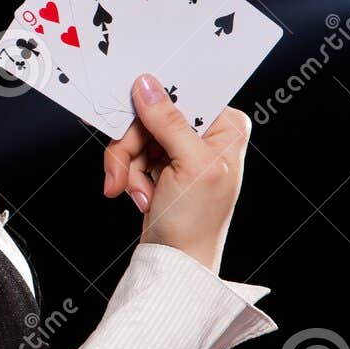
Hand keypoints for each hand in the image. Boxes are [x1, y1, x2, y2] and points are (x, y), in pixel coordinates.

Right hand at [97, 74, 252, 274]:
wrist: (176, 264)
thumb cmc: (196, 224)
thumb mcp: (189, 165)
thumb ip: (168, 121)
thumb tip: (147, 85)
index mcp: (226, 127)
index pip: (184, 94)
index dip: (153, 101)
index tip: (129, 108)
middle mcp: (206, 135)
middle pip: (151, 115)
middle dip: (132, 146)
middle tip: (123, 173)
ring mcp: (181, 151)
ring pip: (136, 135)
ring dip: (128, 165)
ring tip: (136, 193)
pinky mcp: (161, 166)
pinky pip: (131, 154)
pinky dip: (128, 175)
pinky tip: (139, 196)